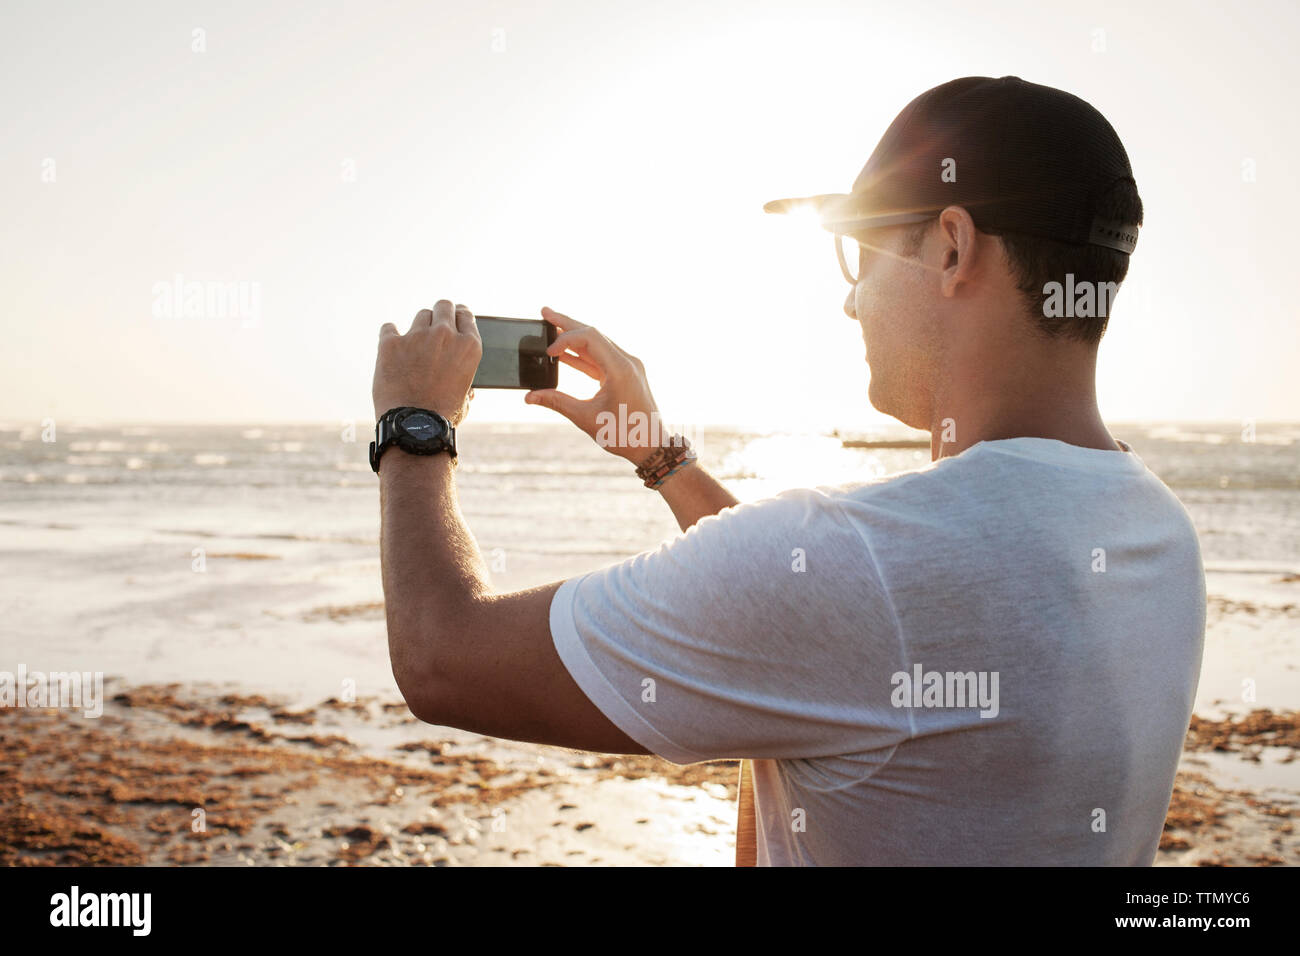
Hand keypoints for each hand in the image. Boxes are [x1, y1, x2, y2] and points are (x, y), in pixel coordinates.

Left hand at [373, 300, 480, 425]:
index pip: (465, 315)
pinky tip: (392, 349)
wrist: (414, 427)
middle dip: (440, 314)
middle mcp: (446, 335)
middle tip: (434, 326)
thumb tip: (469, 390)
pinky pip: (389, 328)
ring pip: (420, 315)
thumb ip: (466, 385)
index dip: (458, 316)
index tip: (453, 318)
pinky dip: (391, 337)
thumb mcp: (465, 398)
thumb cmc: (443, 418)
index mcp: (469, 347)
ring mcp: (417, 336)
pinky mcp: (391, 343)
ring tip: (414, 345)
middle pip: (443, 305)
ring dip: (419, 327)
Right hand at [524, 307, 666, 466]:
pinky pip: (601, 358)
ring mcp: (627, 366)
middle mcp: (627, 362)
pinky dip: (582, 355)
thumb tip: (529, 396)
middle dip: (567, 323)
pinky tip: (564, 354)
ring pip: (597, 344)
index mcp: (621, 368)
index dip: (565, 339)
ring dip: (574, 337)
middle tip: (544, 312)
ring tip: (551, 327)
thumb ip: (557, 402)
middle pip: (593, 334)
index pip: (590, 338)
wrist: (651, 446)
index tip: (547, 353)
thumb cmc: (625, 435)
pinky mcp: (625, 374)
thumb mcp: (586, 418)